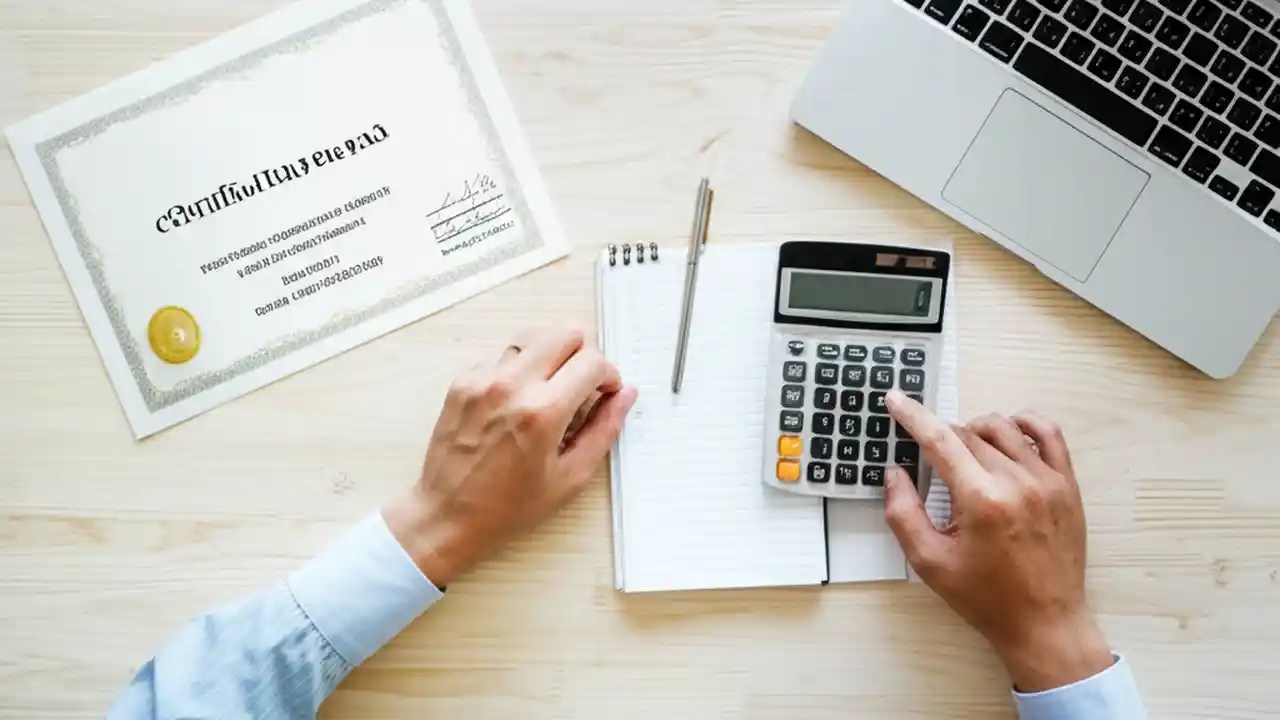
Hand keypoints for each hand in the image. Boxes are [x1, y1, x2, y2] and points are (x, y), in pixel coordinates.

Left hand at [383, 325, 636, 586]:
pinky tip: (518, 402)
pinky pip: (503, 356)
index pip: (592, 361)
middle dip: (583, 354)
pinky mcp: (463, 381)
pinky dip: (520, 369)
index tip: (605, 392)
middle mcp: (511, 386)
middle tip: (582, 385)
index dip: (608, 375)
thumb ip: (604, 430)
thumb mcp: (570, 477)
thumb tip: (625, 395)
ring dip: (551, 355)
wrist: (447, 515)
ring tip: (551, 389)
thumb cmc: (509, 506)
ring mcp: (482, 379)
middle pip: (565, 332)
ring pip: (533, 336)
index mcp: (542, 413)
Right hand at [882, 390, 1111, 691]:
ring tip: (964, 455)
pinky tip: (1008, 432)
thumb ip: (903, 513)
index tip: (896, 400)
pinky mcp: (1067, 486)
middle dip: (942, 436)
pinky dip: (1024, 424)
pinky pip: (1049, 434)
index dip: (914, 417)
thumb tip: (894, 472)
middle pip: (968, 433)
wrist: (1045, 623)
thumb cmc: (986, 597)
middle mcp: (1017, 483)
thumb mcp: (929, 562)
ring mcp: (1047, 481)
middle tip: (931, 460)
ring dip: (975, 430)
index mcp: (982, 501)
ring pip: (1003, 428)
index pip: (940, 441)